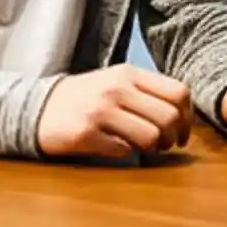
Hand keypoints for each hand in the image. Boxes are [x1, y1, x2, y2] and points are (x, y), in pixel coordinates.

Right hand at [36, 64, 192, 159]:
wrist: (38, 107)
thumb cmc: (87, 97)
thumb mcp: (117, 82)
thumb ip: (148, 91)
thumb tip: (183, 115)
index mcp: (129, 73)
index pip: (178, 92)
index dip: (188, 117)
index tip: (183, 131)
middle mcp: (116, 88)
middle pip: (168, 116)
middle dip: (174, 137)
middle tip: (166, 144)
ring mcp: (99, 111)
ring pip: (150, 136)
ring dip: (154, 148)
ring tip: (147, 148)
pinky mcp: (84, 134)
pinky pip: (123, 150)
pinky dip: (128, 154)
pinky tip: (120, 148)